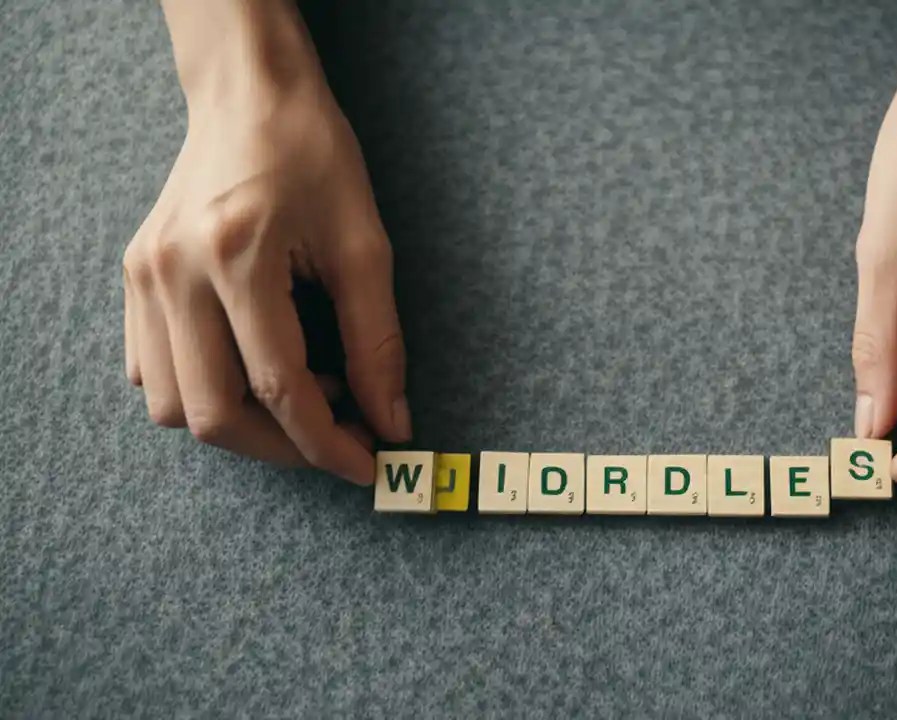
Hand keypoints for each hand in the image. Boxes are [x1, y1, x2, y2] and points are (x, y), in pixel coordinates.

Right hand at [124, 5, 406, 484]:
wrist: (249, 97)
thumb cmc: (314, 155)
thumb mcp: (365, 244)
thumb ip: (378, 342)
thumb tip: (391, 420)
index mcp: (235, 257)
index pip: (279, 388)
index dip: (328, 442)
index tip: (369, 464)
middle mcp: (173, 274)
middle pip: (214, 414)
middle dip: (285, 447)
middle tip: (341, 437)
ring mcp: (143, 278)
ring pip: (175, 406)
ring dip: (244, 424)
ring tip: (304, 395)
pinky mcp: (135, 279)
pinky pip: (154, 371)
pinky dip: (207, 391)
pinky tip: (257, 369)